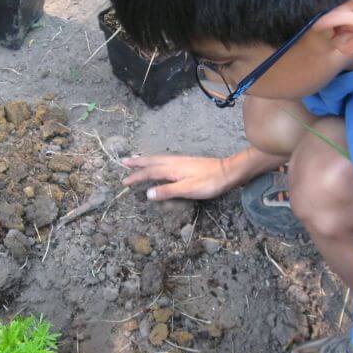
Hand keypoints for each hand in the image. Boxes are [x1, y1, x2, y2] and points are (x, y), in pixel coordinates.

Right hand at [121, 155, 238, 200]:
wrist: (228, 171)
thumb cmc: (209, 183)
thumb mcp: (188, 189)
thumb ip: (167, 191)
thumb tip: (148, 194)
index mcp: (171, 169)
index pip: (149, 172)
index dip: (136, 177)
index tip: (124, 182)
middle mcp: (173, 162)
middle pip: (151, 161)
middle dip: (137, 163)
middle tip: (124, 162)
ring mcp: (180, 161)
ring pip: (157, 159)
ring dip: (145, 160)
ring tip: (135, 159)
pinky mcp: (186, 162)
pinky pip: (164, 159)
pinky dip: (155, 160)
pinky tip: (157, 163)